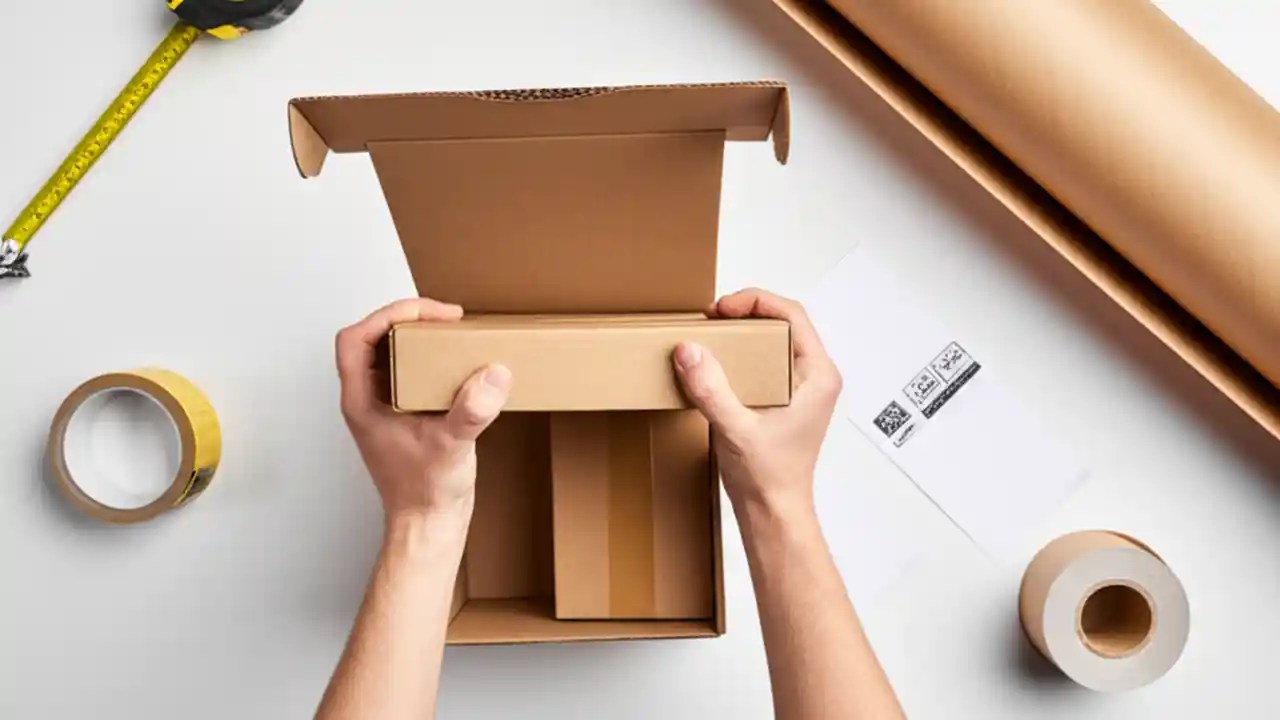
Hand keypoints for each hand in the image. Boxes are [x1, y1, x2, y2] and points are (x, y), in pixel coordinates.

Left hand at [336, 298, 511, 522]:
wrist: (428, 525)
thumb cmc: (424, 494)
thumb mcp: (450, 448)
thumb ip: (470, 411)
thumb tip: (493, 375)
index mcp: (361, 402)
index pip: (357, 339)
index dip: (389, 316)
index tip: (429, 316)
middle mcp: (367, 399)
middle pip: (372, 338)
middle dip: (407, 319)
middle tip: (446, 319)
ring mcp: (384, 406)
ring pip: (389, 352)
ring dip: (418, 337)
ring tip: (452, 333)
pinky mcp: (404, 413)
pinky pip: (409, 371)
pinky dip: (430, 358)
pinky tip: (457, 363)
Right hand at [672, 289, 841, 515]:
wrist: (774, 512)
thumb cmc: (770, 478)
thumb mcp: (736, 430)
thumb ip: (712, 390)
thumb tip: (689, 350)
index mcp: (818, 376)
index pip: (792, 315)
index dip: (755, 301)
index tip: (721, 309)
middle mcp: (814, 377)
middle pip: (782, 322)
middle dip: (744, 313)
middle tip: (710, 320)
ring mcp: (800, 388)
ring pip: (771, 341)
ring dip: (740, 333)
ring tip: (709, 336)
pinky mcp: (782, 398)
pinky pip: (763, 361)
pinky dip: (739, 354)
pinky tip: (714, 363)